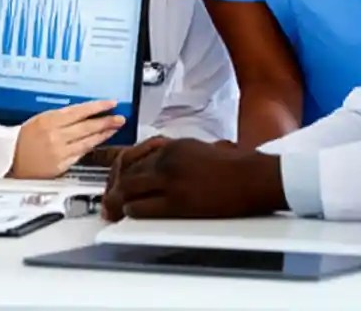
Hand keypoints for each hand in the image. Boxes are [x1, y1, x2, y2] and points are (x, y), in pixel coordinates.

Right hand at [10, 100, 125, 178]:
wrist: (9, 158)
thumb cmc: (21, 138)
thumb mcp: (39, 120)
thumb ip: (61, 117)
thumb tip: (82, 114)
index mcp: (49, 120)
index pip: (80, 111)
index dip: (98, 107)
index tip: (111, 104)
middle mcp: (56, 135)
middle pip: (87, 127)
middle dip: (107, 122)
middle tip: (120, 118)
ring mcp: (59, 151)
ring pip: (87, 141)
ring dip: (103, 135)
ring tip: (114, 129)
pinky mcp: (61, 165)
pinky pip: (80, 154)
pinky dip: (91, 147)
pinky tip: (98, 142)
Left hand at [102, 138, 283, 220]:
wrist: (253, 178)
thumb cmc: (233, 166)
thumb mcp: (198, 149)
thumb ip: (175, 155)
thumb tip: (155, 167)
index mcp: (172, 146)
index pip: (132, 155)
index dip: (118, 171)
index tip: (114, 181)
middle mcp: (166, 158)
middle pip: (125, 171)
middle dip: (113, 186)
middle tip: (108, 200)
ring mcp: (170, 179)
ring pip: (129, 188)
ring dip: (118, 200)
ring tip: (112, 210)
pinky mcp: (177, 201)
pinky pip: (141, 206)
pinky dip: (130, 210)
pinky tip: (128, 214)